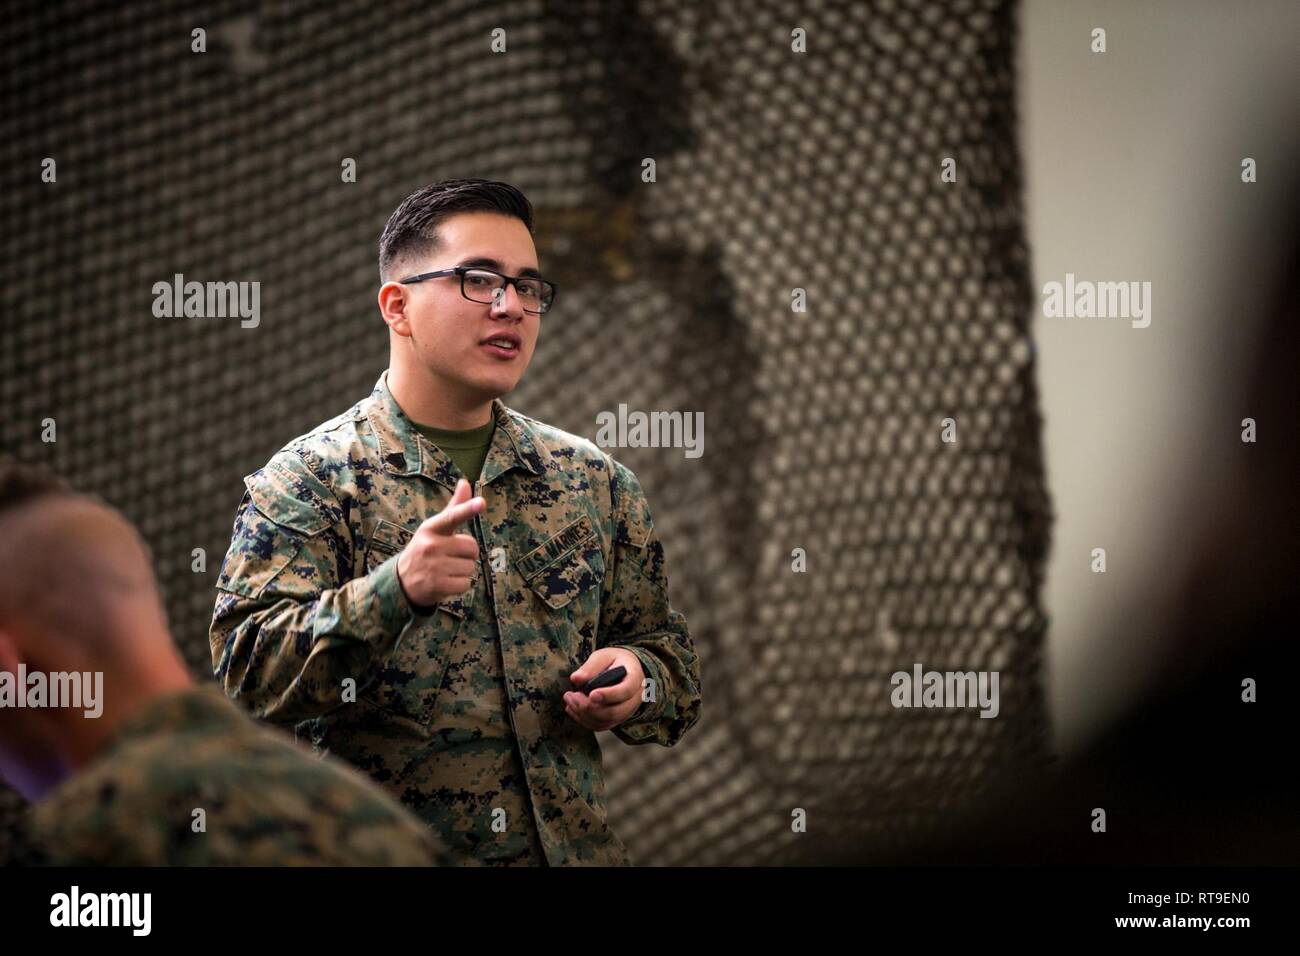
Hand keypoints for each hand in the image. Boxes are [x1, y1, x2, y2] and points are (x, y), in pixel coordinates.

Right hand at [395, 478, 484, 607]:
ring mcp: (433, 566)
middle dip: (466, 555)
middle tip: (449, 557)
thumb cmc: (425, 549)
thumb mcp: (435, 528)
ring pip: (470, 567)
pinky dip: (460, 585)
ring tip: (445, 570)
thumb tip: (465, 482)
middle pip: (472, 548)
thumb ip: (454, 508)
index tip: (481, 502)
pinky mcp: (437, 585)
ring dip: (463, 571)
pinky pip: (466, 584)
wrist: (401, 581)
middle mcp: (431, 545)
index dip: (468, 509)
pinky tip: (446, 582)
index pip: (452, 517)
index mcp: (431, 528)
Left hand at [565, 647, 644, 731]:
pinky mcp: (617, 719)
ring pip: (606, 721)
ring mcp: (627, 711)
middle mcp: (634, 698)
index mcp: (634, 678)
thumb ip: (591, 666)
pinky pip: (601, 726)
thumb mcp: (604, 655)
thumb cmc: (615, 661)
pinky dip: (584, 720)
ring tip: (569, 700)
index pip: (626, 691)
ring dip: (583, 714)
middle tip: (571, 696)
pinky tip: (572, 709)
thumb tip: (576, 679)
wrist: (626, 669)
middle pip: (614, 712)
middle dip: (589, 707)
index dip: (609, 695)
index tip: (592, 695)